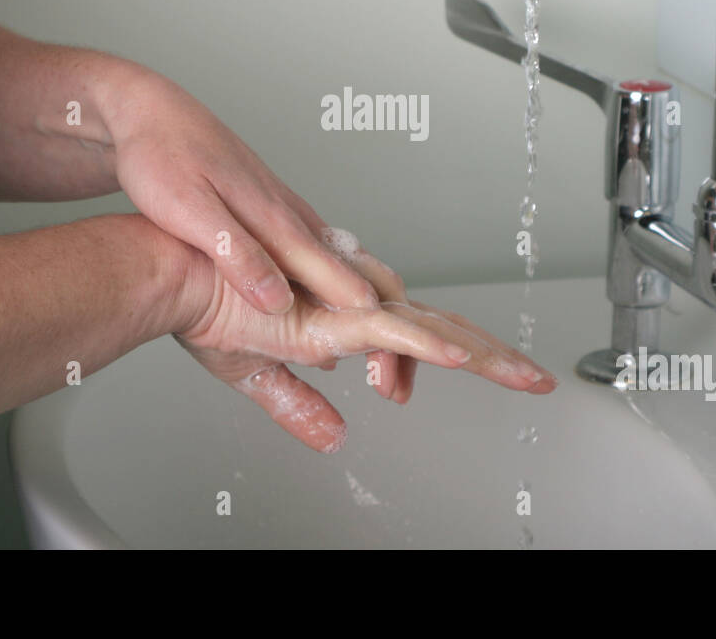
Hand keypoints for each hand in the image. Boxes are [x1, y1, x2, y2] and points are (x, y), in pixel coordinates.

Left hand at [104, 73, 379, 315]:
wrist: (150, 110)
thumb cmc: (161, 156)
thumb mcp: (187, 211)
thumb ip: (236, 255)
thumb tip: (277, 302)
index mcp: (273, 219)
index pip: (332, 274)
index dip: (362, 312)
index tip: (389, 342)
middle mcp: (289, 214)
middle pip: (351, 267)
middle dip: (382, 310)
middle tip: (404, 349)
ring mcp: (283, 209)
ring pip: (339, 258)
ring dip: (365, 295)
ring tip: (390, 333)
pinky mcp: (270, 208)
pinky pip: (317, 249)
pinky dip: (338, 277)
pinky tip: (339, 293)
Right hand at [174, 269, 557, 452]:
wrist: (179, 281)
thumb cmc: (210, 311)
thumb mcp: (263, 376)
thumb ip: (300, 405)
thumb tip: (335, 434)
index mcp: (346, 316)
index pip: (419, 337)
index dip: (456, 354)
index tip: (487, 375)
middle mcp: (359, 305)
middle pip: (443, 330)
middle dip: (493, 354)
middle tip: (535, 378)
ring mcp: (350, 308)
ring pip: (434, 332)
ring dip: (483, 356)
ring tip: (525, 378)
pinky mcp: (331, 316)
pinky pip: (391, 332)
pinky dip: (426, 347)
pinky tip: (458, 362)